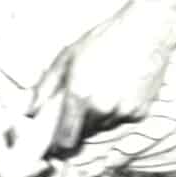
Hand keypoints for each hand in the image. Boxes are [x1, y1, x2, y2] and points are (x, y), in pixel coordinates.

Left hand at [29, 0, 175, 154]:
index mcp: (80, 95)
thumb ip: (46, 87)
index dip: (58, 145)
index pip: (65, 139)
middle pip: (84, 133)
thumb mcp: (67, 57)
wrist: (146, 31)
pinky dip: (118, 112)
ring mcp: (123, 112)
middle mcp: (101, 108)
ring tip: (104, 90)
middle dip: (79, 124)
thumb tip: (29, 112)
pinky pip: (121, 122)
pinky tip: (121, 89)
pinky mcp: (140, 113)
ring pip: (103, 128)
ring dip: (99, 118)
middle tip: (84, 101)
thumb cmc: (103, 40)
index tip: (54, 145)